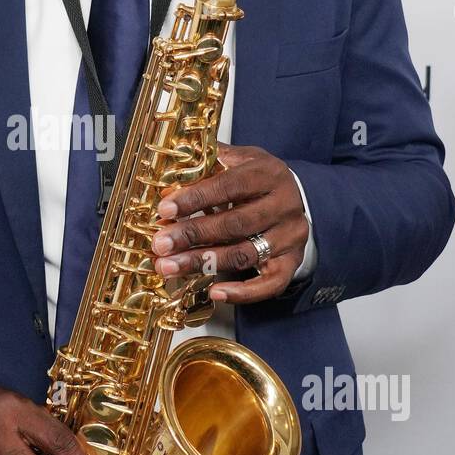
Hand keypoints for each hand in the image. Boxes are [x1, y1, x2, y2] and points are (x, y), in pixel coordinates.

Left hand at [150, 144, 308, 302]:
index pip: (229, 185)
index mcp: (268, 173)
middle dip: (193, 235)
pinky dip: (242, 292)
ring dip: (204, 263)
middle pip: (236, 224)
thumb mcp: (236, 162)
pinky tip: (215, 293)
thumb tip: (166, 184)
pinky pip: (270, 283)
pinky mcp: (292, 261)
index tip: (165, 209)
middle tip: (161, 245)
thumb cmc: (254, 180)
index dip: (195, 198)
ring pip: (245, 254)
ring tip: (171, 268)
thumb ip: (205, 169)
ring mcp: (290, 235)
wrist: (293, 196)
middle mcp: (284, 204)